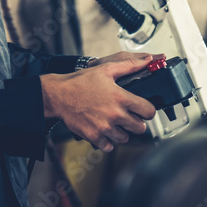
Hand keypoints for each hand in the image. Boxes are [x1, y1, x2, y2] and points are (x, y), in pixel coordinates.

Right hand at [40, 52, 156, 152]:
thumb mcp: (106, 69)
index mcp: (121, 98)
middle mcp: (115, 115)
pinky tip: (103, 130)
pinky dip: (107, 140)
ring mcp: (105, 127)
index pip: (149, 111)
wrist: (58, 95)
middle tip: (127, 116)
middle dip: (136, 122)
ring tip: (113, 122)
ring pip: (125, 138)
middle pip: (140, 128)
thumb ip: (129, 65)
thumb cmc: (80, 82)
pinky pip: (109, 146)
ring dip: (121, 132)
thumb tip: (147, 60)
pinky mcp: (94, 137)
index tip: (143, 109)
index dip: (148, 110)